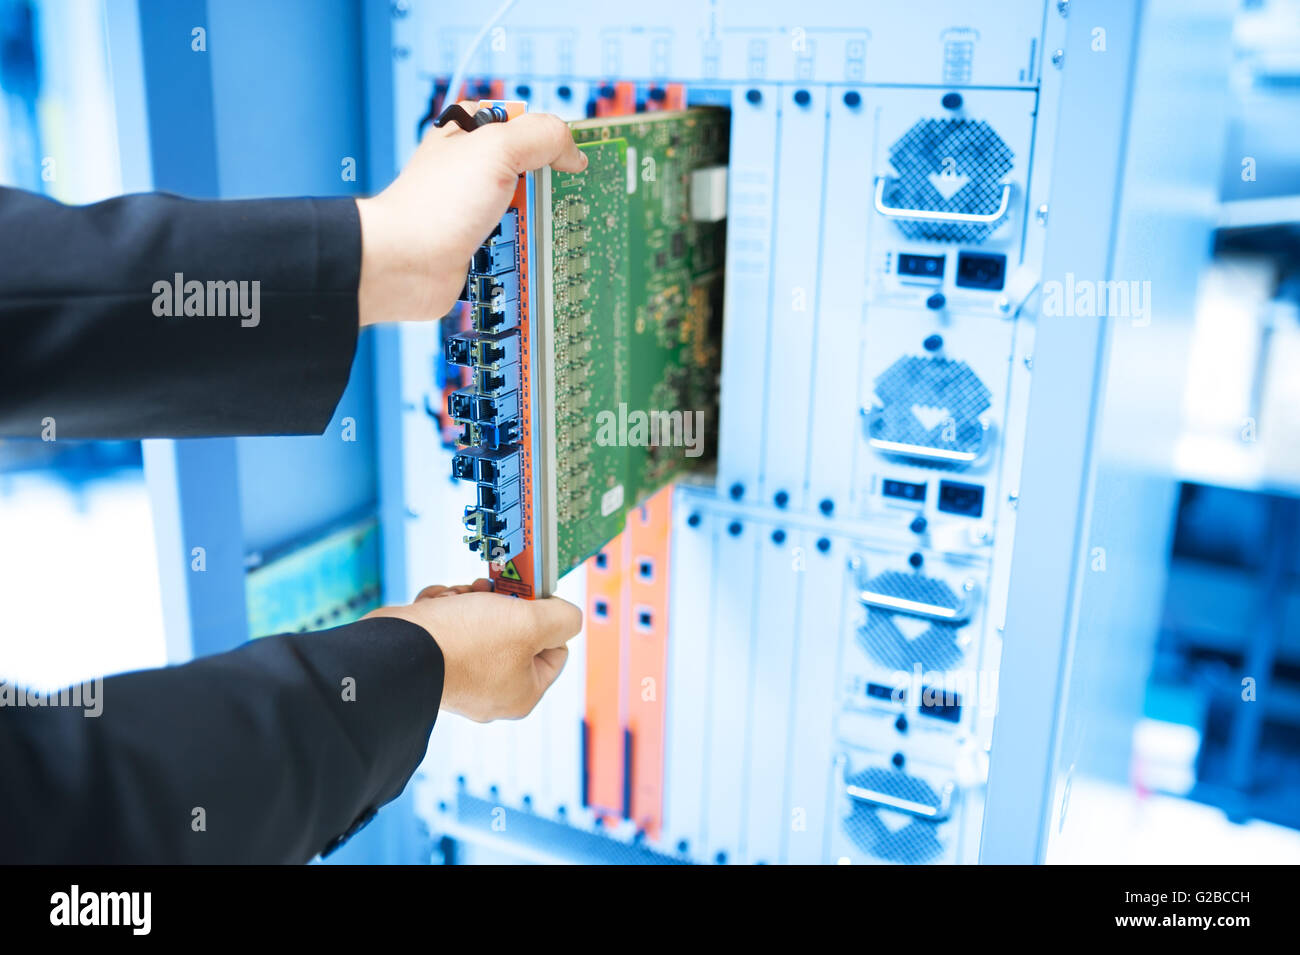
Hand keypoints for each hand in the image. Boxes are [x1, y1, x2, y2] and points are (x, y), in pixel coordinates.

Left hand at [355, 109, 586, 325]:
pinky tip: (532, 254)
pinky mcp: (476, 244)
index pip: (523, 122)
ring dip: (538, 223)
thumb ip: (543, 137)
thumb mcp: (498, 148)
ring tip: (543, 230)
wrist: (404, 264)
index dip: (549, 139)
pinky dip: (526, 250)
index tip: (573, 159)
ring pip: (524, 210)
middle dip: (548, 188)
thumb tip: (574, 153)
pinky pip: (514, 244)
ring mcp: (473, 208)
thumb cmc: (435, 204)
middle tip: (561, 199)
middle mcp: (470, 169)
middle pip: (529, 171)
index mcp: (468, 132)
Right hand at [365, 579, 582, 721]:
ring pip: (480, 622)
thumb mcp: (531, 623)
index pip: (556, 649)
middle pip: (515, 631)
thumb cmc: (463, 643)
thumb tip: (570, 617)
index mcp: (523, 693)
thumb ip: (563, 618)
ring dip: (468, 601)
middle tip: (487, 592)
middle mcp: (493, 691)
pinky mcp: (433, 661)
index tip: (526, 598)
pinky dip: (443, 609)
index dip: (544, 617)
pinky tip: (434, 609)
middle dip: (500, 604)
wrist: (395, 650)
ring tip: (455, 601)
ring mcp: (461, 677)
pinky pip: (449, 626)